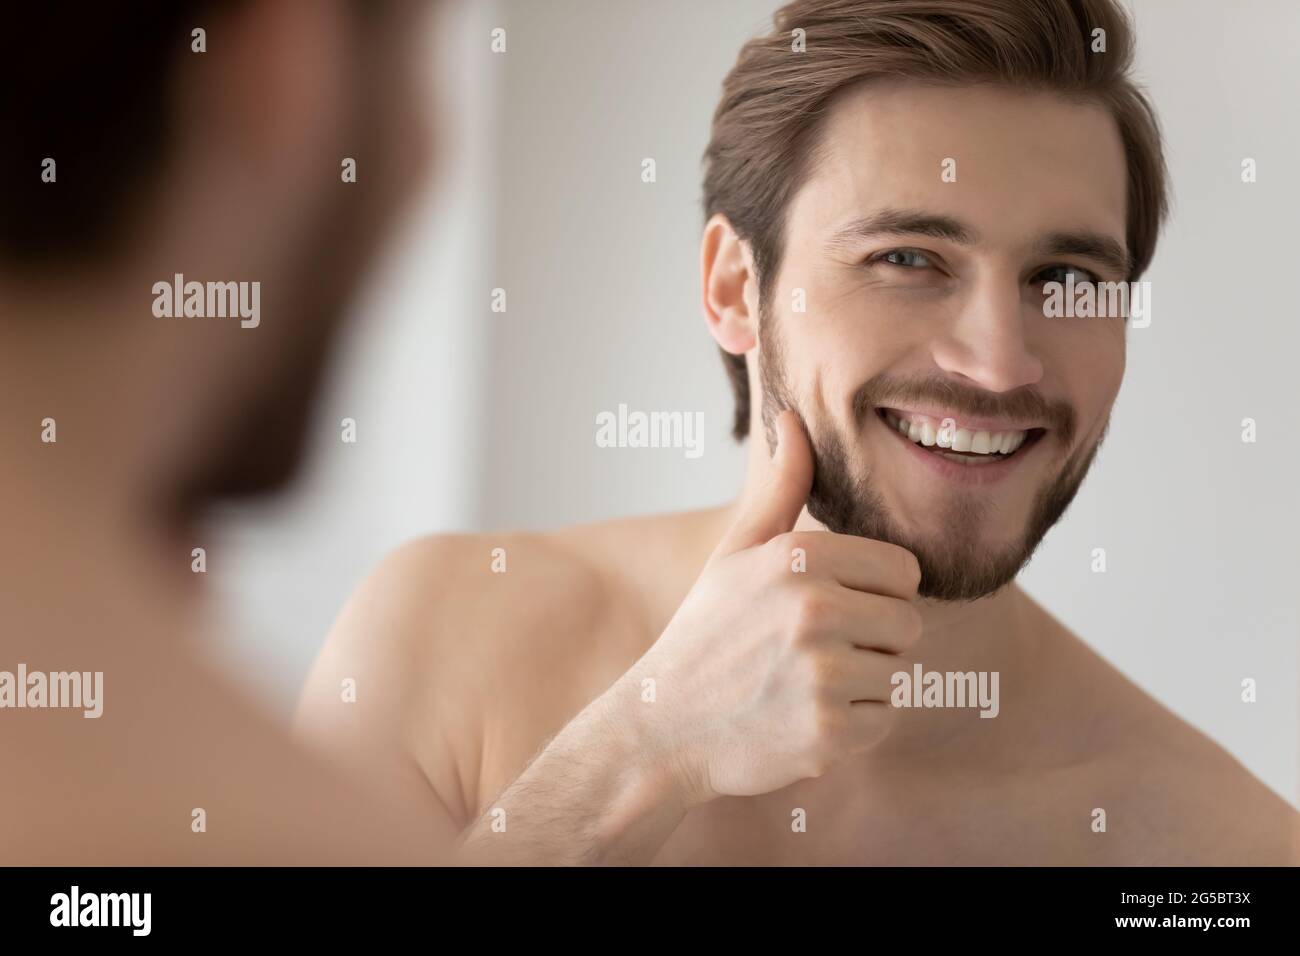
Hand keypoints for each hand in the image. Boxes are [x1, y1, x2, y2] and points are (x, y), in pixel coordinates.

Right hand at [620, 410, 921, 804]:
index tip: (832, 608)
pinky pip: (882, 722)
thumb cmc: (707, 634)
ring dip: (860, 686)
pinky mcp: (829, 731)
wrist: (663, 728)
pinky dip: (850, 729)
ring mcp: (822, 673)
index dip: (874, 593)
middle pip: (908, 624)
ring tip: (801, 686)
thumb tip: (792, 417)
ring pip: (896, 675)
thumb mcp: (736, 553)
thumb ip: (780, 488)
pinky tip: (801, 721)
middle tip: (812, 654)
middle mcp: (814, 609)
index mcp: (798, 557)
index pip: (904, 570)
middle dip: (871, 642)